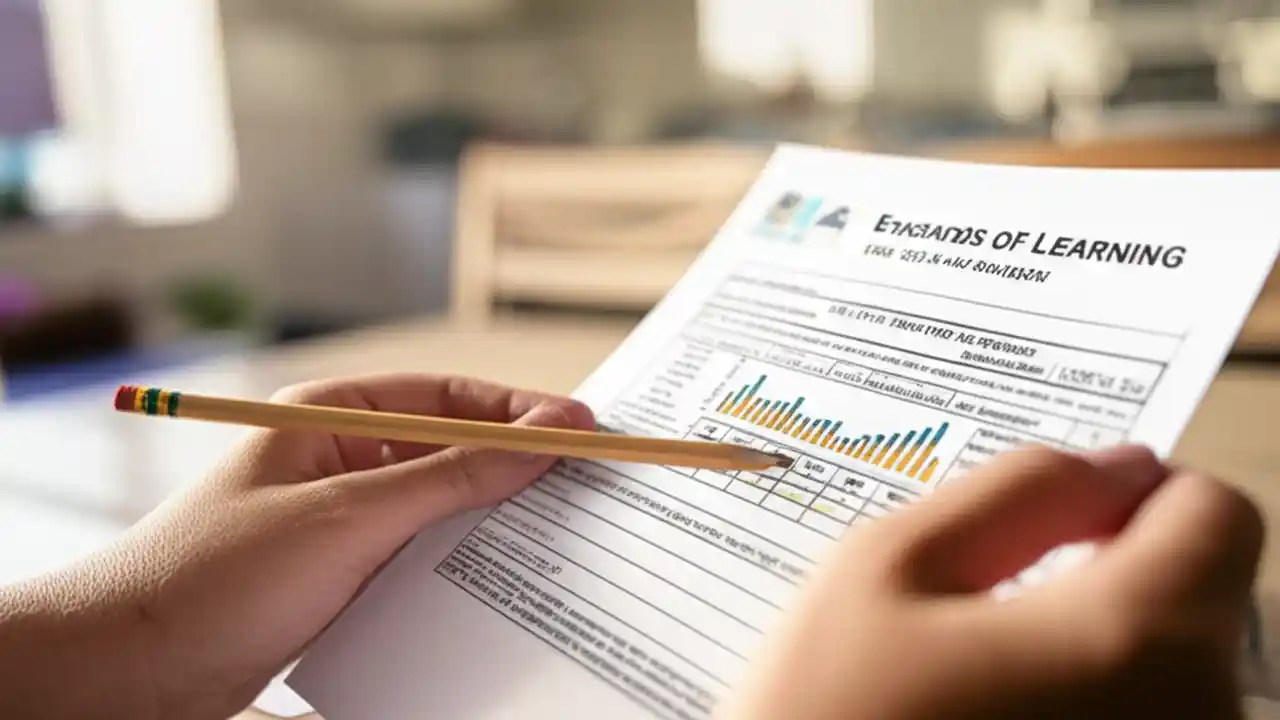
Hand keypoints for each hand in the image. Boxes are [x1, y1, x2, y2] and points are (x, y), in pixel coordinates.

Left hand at [0, 374, 592, 719]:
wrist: (134, 670)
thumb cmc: (217, 575)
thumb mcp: (347, 516)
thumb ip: (447, 478)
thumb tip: (535, 447)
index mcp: (331, 417)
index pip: (447, 398)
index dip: (519, 411)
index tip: (581, 430)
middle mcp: (340, 459)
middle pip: (451, 449)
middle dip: (515, 464)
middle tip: (584, 481)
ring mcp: (341, 519)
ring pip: (440, 506)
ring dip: (492, 518)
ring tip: (556, 529)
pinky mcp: (340, 574)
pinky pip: (419, 555)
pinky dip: (461, 561)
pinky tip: (499, 576)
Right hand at [721, 445, 1263, 719]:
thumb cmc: (827, 714)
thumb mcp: (888, 568)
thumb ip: (1021, 491)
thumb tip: (1121, 465)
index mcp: (1142, 638)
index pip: (1215, 514)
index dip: (1132, 495)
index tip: (1056, 521)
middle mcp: (1199, 716)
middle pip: (1196, 596)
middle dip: (1106, 577)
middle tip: (980, 613)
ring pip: (1169, 670)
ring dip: (1095, 653)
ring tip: (977, 685)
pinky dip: (1087, 708)